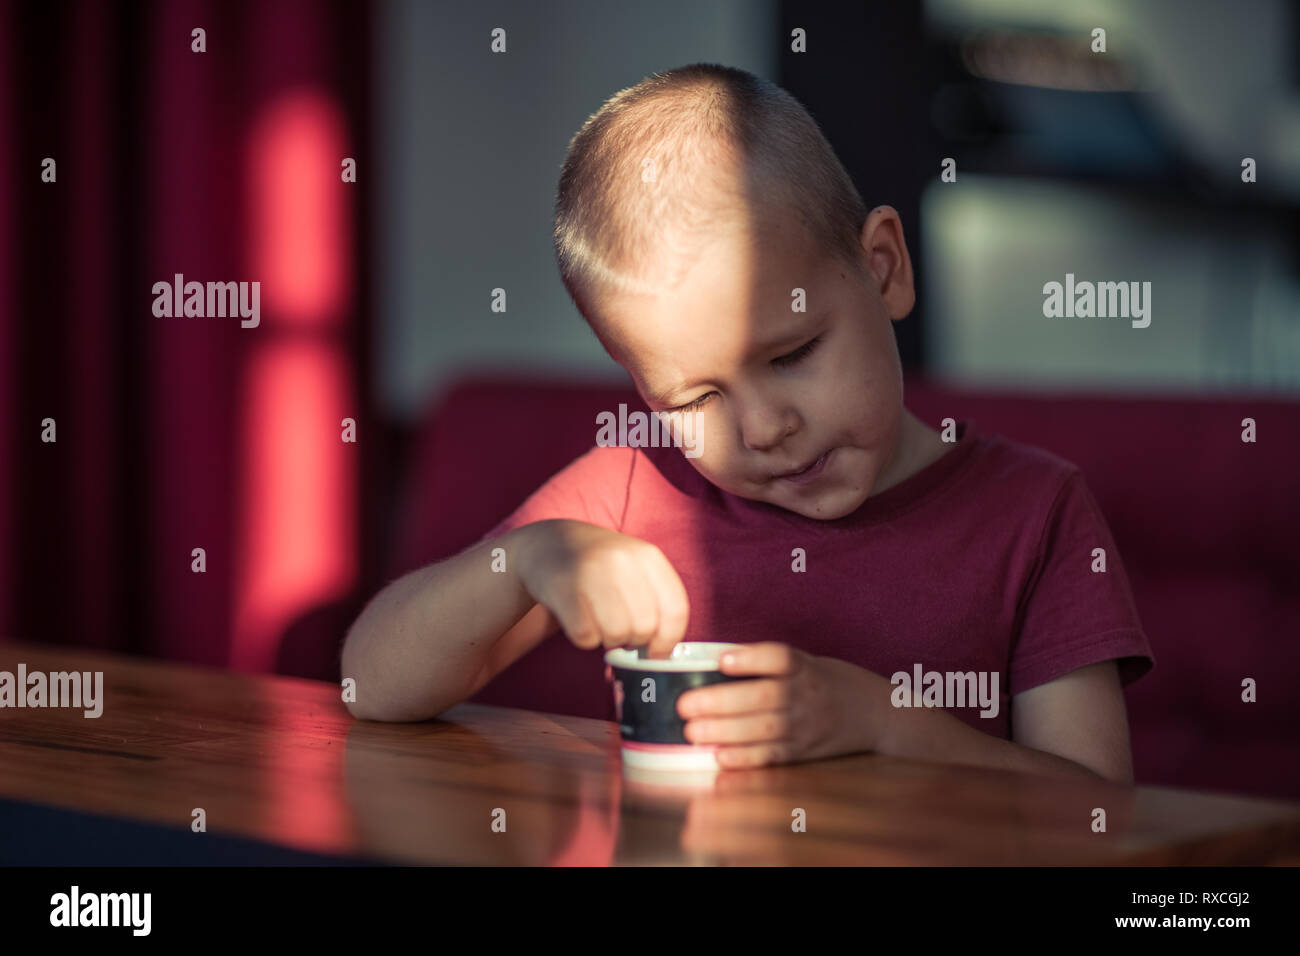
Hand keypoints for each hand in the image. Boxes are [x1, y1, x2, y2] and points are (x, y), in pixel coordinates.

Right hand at [516, 519, 688, 657]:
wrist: (549, 543)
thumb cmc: (599, 565)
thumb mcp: (635, 568)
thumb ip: (656, 602)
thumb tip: (661, 654)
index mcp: (648, 556)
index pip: (676, 610)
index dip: (669, 640)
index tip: (657, 652)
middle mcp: (622, 559)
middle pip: (645, 628)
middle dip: (634, 640)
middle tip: (620, 628)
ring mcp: (591, 572)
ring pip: (617, 634)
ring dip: (608, 640)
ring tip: (600, 622)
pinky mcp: (563, 588)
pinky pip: (586, 636)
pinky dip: (584, 639)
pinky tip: (580, 620)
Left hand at [676, 642, 891, 767]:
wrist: (878, 714)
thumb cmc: (830, 683)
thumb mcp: (807, 663)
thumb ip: (768, 665)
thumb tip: (711, 665)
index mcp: (807, 667)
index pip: (779, 658)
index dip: (750, 659)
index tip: (722, 660)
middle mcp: (809, 695)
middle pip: (764, 697)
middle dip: (721, 702)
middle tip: (685, 705)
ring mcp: (808, 726)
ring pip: (765, 730)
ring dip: (725, 732)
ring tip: (693, 732)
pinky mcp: (806, 752)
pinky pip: (774, 757)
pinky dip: (747, 758)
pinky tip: (721, 757)